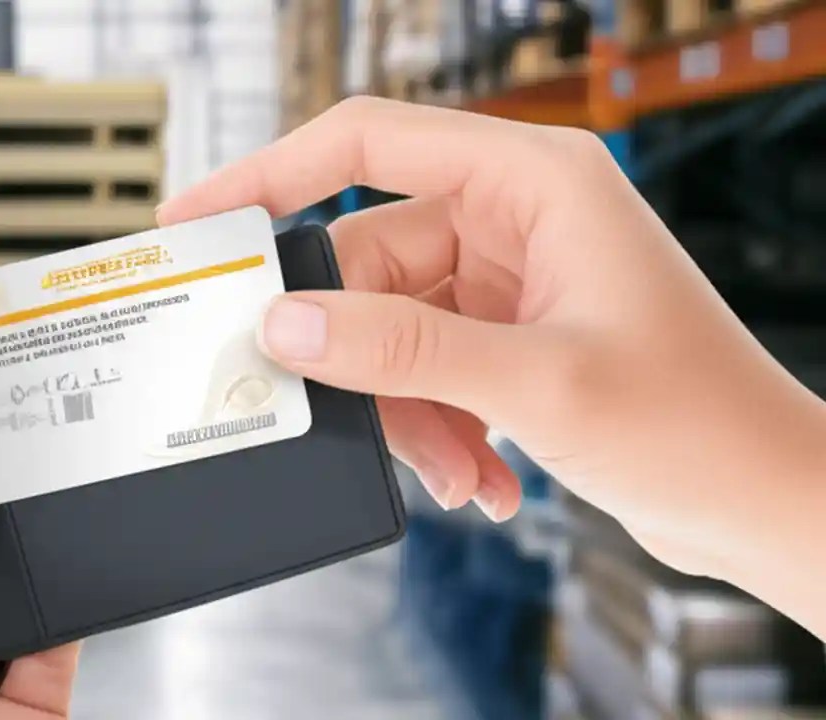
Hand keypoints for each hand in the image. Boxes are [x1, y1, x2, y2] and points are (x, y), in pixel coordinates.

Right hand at [158, 97, 825, 635]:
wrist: (762, 499)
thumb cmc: (695, 420)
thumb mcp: (533, 380)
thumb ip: (400, 349)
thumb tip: (288, 326)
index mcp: (532, 180)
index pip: (367, 142)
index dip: (269, 174)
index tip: (199, 217)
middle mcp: (515, 216)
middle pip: (369, 260)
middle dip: (363, 356)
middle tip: (346, 419)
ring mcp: (509, 278)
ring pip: (392, 328)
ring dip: (408, 409)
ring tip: (456, 469)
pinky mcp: (507, 333)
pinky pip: (425, 366)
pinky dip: (437, 425)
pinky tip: (481, 474)